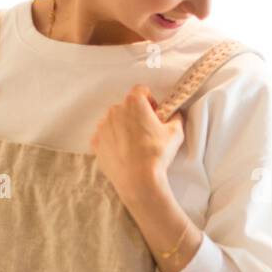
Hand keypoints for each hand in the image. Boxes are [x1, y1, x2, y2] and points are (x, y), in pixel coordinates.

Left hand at [90, 85, 184, 204]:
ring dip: (124, 128)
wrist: (138, 180)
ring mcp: (103, 127)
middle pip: (127, 106)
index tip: (155, 113)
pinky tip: (125, 153)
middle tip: (148, 132)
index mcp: (134, 102)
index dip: (150, 101)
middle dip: (137, 115)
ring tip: (136, 145)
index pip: (141, 90)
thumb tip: (174, 114)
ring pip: (115, 121)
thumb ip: (175, 117)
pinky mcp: (96, 143)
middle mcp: (115, 110)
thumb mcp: (176, 132)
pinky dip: (114, 141)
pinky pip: (106, 136)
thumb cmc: (156, 154)